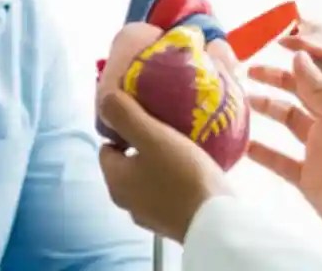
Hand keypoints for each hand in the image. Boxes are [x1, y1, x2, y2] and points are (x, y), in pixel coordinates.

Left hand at [97, 90, 231, 241]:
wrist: (217, 223)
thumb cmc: (183, 177)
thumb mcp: (152, 137)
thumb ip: (125, 115)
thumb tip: (104, 98)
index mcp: (116, 181)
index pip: (107, 147)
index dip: (121, 129)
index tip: (145, 116)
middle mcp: (127, 201)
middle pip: (128, 163)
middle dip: (143, 145)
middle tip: (166, 127)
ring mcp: (150, 215)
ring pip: (149, 178)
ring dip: (160, 162)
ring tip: (182, 145)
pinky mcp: (172, 222)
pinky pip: (168, 192)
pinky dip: (175, 180)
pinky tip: (194, 170)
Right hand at [247, 24, 321, 251]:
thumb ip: (320, 88)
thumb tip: (297, 56)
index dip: (310, 42)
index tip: (281, 39)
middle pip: (304, 83)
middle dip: (279, 72)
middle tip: (250, 67)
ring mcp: (321, 145)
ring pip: (288, 116)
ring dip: (266, 104)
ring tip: (243, 98)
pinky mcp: (309, 174)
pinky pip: (278, 158)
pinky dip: (260, 150)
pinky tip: (242, 142)